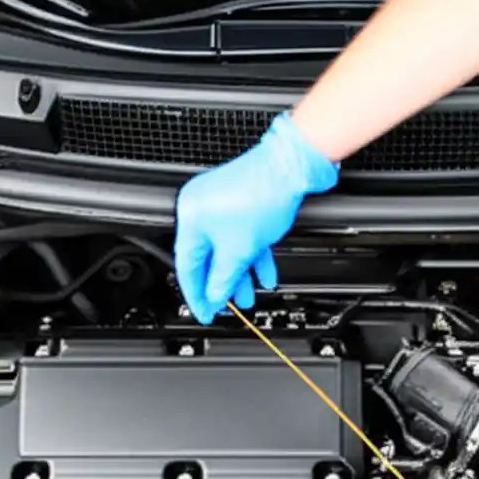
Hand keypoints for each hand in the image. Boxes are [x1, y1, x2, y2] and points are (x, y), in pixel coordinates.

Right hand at [175, 112, 338, 324]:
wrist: (291, 166)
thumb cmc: (262, 193)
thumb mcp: (239, 249)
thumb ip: (223, 277)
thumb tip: (215, 295)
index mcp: (191, 217)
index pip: (186, 266)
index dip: (196, 294)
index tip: (205, 313)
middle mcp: (202, 209)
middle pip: (207, 258)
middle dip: (220, 285)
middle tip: (225, 307)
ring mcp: (223, 205)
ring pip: (227, 249)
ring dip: (239, 275)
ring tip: (248, 296)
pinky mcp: (243, 203)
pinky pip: (241, 237)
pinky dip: (251, 256)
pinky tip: (263, 274)